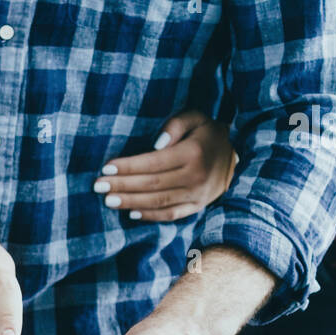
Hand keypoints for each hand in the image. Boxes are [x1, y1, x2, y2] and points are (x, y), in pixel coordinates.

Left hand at [94, 110, 235, 221]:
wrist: (238, 154)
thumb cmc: (207, 132)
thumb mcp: (195, 118)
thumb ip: (174, 125)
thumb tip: (154, 144)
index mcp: (193, 153)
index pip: (153, 162)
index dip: (128, 166)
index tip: (105, 168)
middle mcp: (196, 176)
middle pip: (152, 184)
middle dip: (122, 186)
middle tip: (98, 186)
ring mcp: (198, 194)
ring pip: (159, 202)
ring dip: (131, 202)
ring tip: (108, 201)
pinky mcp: (198, 206)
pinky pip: (171, 214)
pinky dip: (151, 216)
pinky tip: (131, 213)